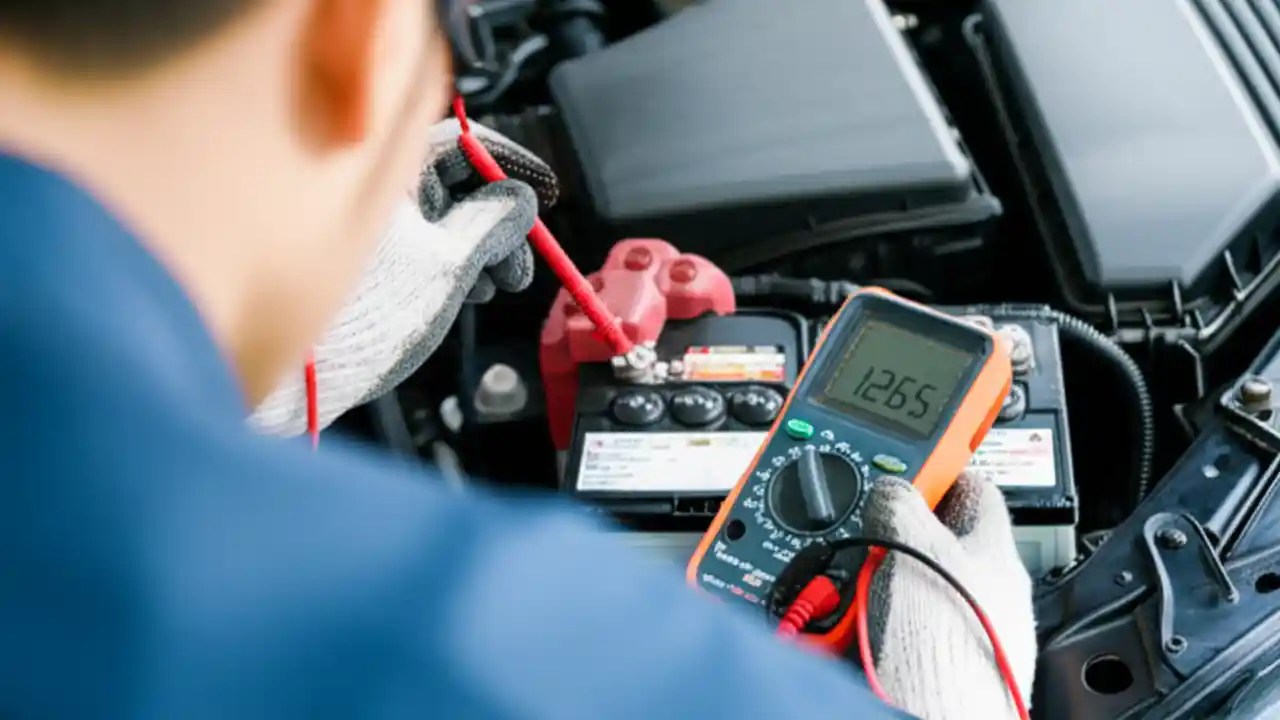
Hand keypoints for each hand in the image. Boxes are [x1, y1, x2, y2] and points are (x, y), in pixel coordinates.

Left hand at [249, 120, 557, 436]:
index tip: (544, 189)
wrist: (294, 383)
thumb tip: (521, 200)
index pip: (456, 141)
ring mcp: (354, 225)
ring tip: (496, 287)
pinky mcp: (351, 262)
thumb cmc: (358, 321)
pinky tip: (464, 293)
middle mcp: (361, 187)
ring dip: (475, 247)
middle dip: (495, 222)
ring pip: (432, 218)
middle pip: (448, 184)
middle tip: (520, 262)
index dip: (508, 164)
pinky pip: (411, 245)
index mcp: (379, 169)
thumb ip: (492, 226)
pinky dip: (444, 263)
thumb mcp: (447, 269)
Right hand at [859, 473, 1036, 719]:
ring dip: (874, 580)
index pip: (975, 487)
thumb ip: (899, 504)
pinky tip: (851, 630)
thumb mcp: (911, 545)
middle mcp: (991, 592)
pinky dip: (869, 621)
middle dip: (892, 533)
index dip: (939, 471)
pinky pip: (898, 625)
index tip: (908, 465)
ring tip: (849, 592)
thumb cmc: (946, 648)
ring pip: (912, 583)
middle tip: (863, 536)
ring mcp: (968, 630)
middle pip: (936, 537)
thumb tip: (890, 490)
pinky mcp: (941, 662)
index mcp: (996, 551)